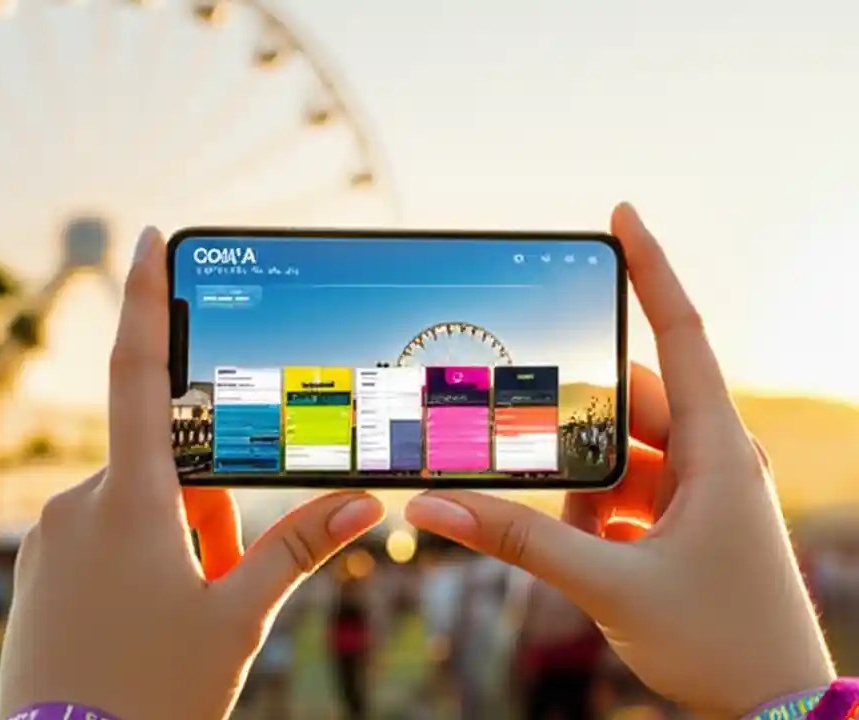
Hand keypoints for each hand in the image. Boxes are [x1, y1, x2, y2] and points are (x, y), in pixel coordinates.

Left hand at [0, 227, 385, 719]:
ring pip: (128, 511)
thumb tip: (363, 504)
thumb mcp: (236, 619)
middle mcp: (75, 505)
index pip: (136, 374)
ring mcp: (45, 540)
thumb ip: (297, 550)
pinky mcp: (32, 572)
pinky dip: (129, 562)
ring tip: (176, 619)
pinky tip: (137, 625)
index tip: (147, 241)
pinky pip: (91, 542)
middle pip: (158, 469)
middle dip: (200, 507)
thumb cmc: (153, 696)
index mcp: (128, 503)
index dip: (144, 301)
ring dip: (167, 541)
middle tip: (215, 576)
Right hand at [406, 204, 834, 717]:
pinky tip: (591, 552)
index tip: (620, 216)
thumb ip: (516, 541)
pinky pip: (630, 492)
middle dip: (575, 428)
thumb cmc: (720, 642)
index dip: (651, 270)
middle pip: (629, 403)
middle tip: (528, 444)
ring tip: (581, 537)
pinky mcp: (690, 524)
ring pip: (623, 454)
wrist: (778, 713)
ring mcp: (704, 492)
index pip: (681, 334)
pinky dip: (598, 513)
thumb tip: (432, 507)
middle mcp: (715, 458)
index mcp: (718, 449)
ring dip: (584, 486)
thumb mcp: (608, 584)